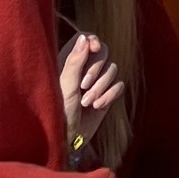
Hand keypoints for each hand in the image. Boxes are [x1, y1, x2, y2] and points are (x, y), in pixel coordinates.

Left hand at [58, 33, 123, 163]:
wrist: (68, 140)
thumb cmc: (59, 113)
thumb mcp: (65, 87)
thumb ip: (74, 61)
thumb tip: (84, 37)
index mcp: (69, 63)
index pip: (85, 38)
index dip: (93, 40)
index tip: (95, 49)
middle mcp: (84, 70)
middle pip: (103, 52)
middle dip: (97, 69)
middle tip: (84, 85)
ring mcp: (97, 82)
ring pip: (112, 69)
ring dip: (102, 86)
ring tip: (88, 103)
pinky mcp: (107, 94)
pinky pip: (119, 85)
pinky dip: (110, 95)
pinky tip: (98, 106)